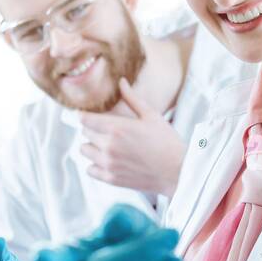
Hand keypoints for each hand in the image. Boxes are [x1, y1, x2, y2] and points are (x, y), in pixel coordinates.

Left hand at [77, 78, 184, 195]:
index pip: (84, 119)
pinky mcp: (111, 179)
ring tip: (106, 144)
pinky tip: (107, 160)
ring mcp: (108, 164)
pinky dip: (95, 164)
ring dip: (92, 145)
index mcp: (117, 128)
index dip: (84, 114)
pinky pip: (90, 169)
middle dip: (92, 128)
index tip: (88, 114)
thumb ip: (132, 98)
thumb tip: (121, 81)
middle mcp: (108, 146)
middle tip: (106, 128)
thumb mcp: (151, 115)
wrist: (177, 172)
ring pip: (84, 150)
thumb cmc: (167, 142)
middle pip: (84, 133)